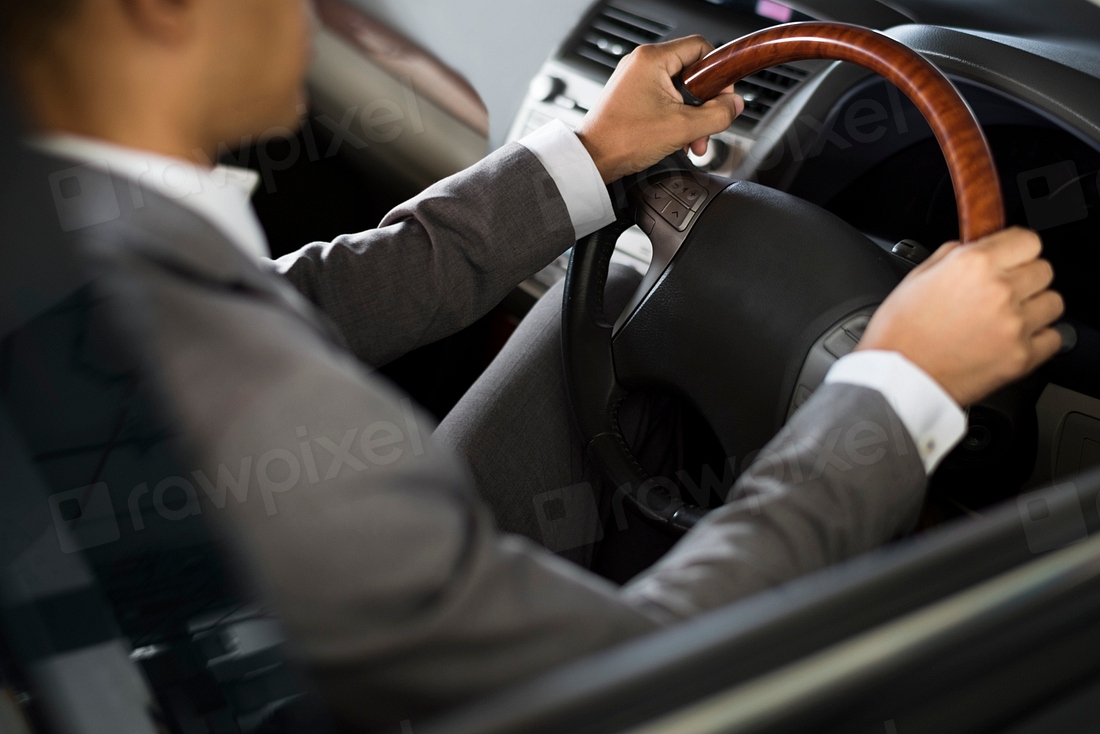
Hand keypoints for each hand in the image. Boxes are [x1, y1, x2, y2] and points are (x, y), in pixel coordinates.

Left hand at [574, 36, 743, 183]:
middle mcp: (641, 63)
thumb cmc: (623, 139)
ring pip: (679, 90)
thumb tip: (734, 105)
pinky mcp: (631, 96)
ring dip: (691, 117)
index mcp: (652, 59)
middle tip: (705, 127)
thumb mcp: (682, 128)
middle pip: (692, 73)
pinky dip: (675, 118)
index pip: (701, 48)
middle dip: (704, 105)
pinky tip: (677, 140)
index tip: (722, 97)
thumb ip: (717, 114)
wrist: (593, 160)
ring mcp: (635, 79)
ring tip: (690, 141)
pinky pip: (664, 100)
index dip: (718, 73)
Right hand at [858, 227, 1063, 405]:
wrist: (897, 379)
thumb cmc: (899, 333)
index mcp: (973, 264)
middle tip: (1002, 293)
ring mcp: (1015, 325)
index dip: (1016, 250)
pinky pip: (1054, 338)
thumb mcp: (916, 278)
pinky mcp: (1022, 356)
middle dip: (1025, 278)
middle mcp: (1000, 290)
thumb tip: (977, 247)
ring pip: (1053, 302)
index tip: (1010, 259)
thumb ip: (954, 256)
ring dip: (1035, 308)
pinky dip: (1039, 339)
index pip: (1027, 240)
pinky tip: (1012, 341)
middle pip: (1044, 270)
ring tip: (1007, 319)